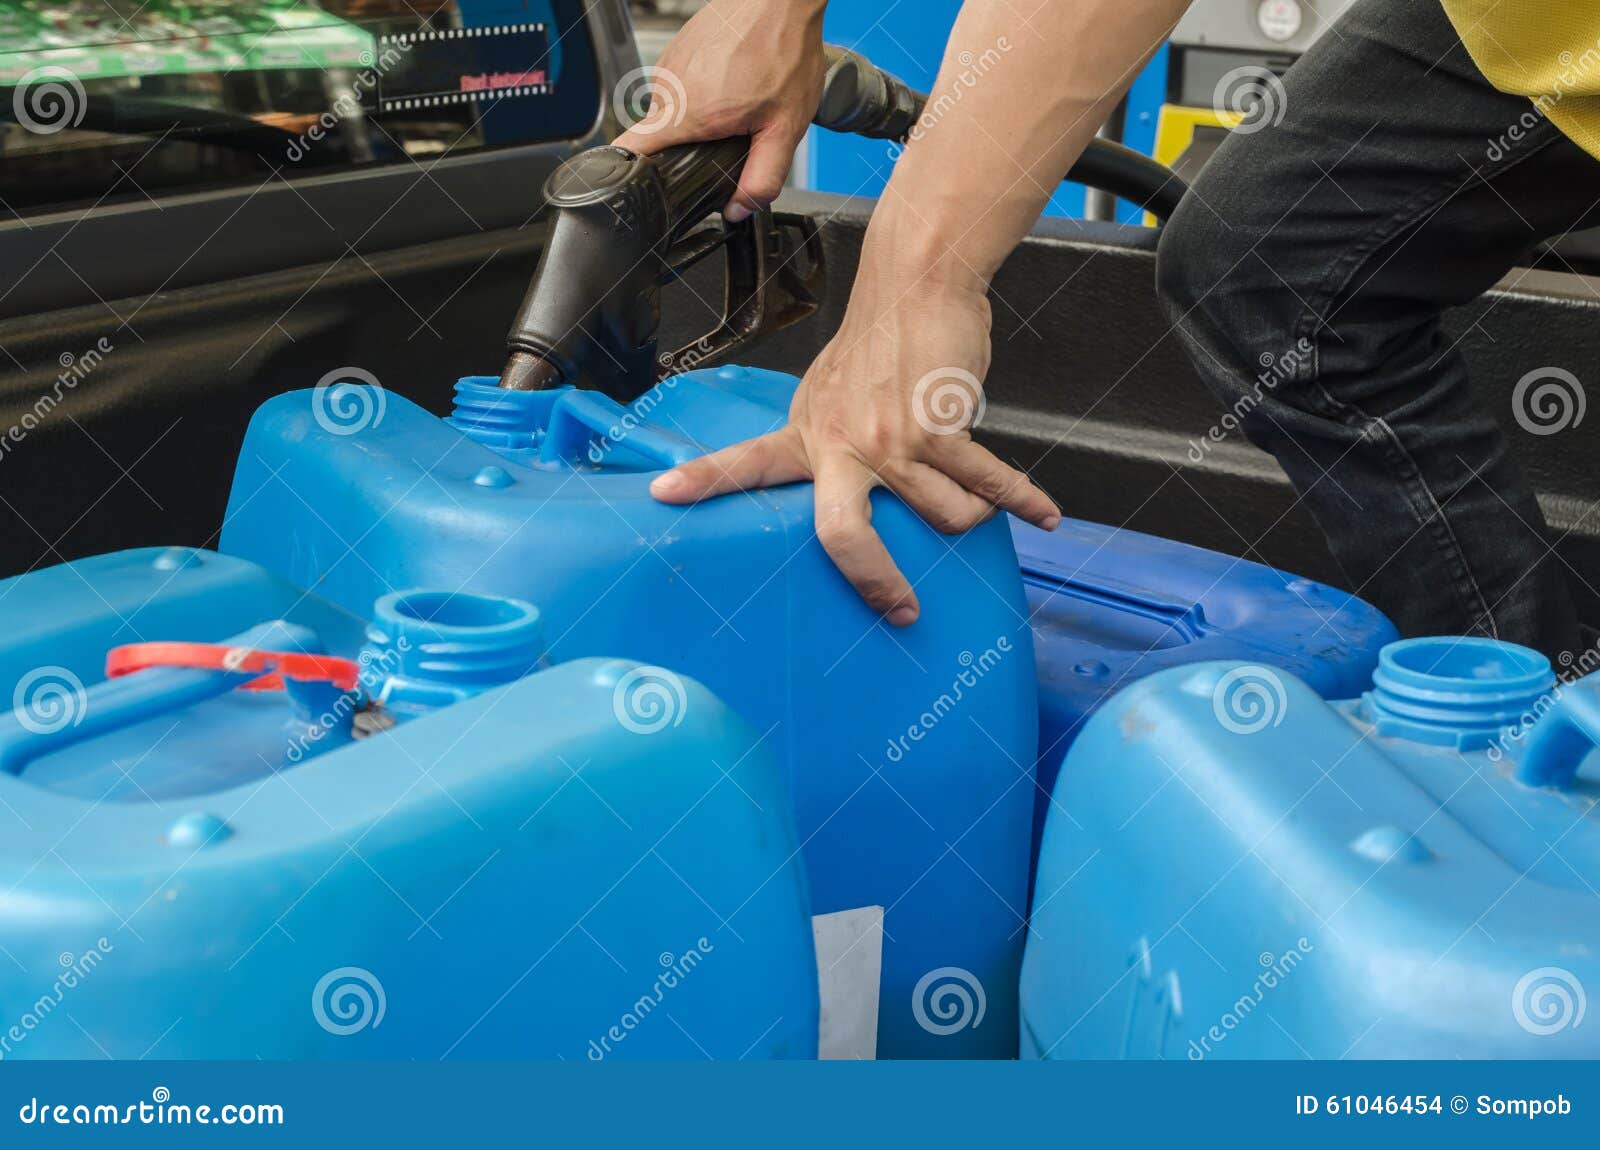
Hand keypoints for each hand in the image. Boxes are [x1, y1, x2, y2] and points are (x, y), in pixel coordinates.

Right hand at [612, 0, 826, 220]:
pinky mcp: (677, 48)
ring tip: (739, 98)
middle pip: (662, 137)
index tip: (637, 188)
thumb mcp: (784, 129)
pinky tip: (734, 79)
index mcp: (687, 113)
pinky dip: (704, 89)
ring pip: (675, 109)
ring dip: (701, 114)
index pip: (630, 151)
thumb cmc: (783, 50)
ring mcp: (670, 63)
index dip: (630, 175)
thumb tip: (740, 209)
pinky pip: (682, 83)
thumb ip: (762, 178)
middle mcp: (669, 87)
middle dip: (692, 144)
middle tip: (733, 130)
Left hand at [650, 231, 1060, 624]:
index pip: (747, 464)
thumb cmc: (886, 341)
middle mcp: (840, 442)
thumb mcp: (834, 392)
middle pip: (842, 536)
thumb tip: (861, 499)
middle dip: (875, 581)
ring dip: (972, 514)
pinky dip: (1022, 502)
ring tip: (979, 498)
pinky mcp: (937, 427)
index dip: (704, 482)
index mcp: (808, 434)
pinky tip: (1042, 516)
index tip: (664, 496)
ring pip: (942, 517)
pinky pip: (986, 485)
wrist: (920, 281)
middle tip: (900, 609)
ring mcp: (889, 438)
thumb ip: (834, 443)